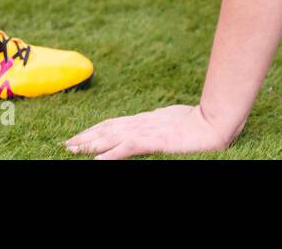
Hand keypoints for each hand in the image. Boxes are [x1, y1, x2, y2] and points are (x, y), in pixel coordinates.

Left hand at [64, 105, 232, 159]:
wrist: (215, 121)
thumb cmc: (199, 121)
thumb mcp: (172, 121)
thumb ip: (157, 125)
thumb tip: (146, 129)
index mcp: (146, 120)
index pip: (114, 123)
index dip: (95, 129)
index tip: (79, 135)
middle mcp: (141, 123)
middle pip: (107, 129)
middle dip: (85, 137)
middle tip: (65, 144)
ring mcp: (147, 131)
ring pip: (111, 137)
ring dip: (90, 144)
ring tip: (72, 150)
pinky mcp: (154, 141)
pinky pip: (126, 148)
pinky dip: (109, 155)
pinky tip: (96, 161)